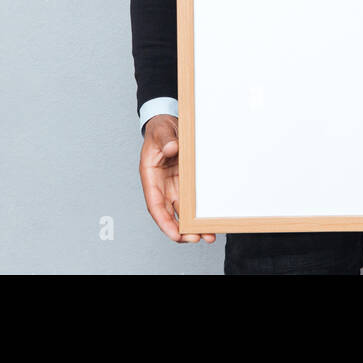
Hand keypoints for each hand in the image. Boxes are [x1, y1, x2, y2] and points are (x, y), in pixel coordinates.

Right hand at [139, 114, 215, 243]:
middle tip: (198, 238)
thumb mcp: (161, 131)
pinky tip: (211, 220)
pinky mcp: (186, 183)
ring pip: (183, 211)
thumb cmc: (160, 130)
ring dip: (194, 225)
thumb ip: (165, 140)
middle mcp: (162, 187)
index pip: (155, 206)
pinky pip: (193, 201)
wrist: (168, 124)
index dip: (165, 223)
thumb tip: (171, 148)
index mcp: (151, 178)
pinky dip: (200, 212)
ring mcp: (174, 186)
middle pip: (170, 214)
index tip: (176, 235)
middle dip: (182, 231)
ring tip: (209, 236)